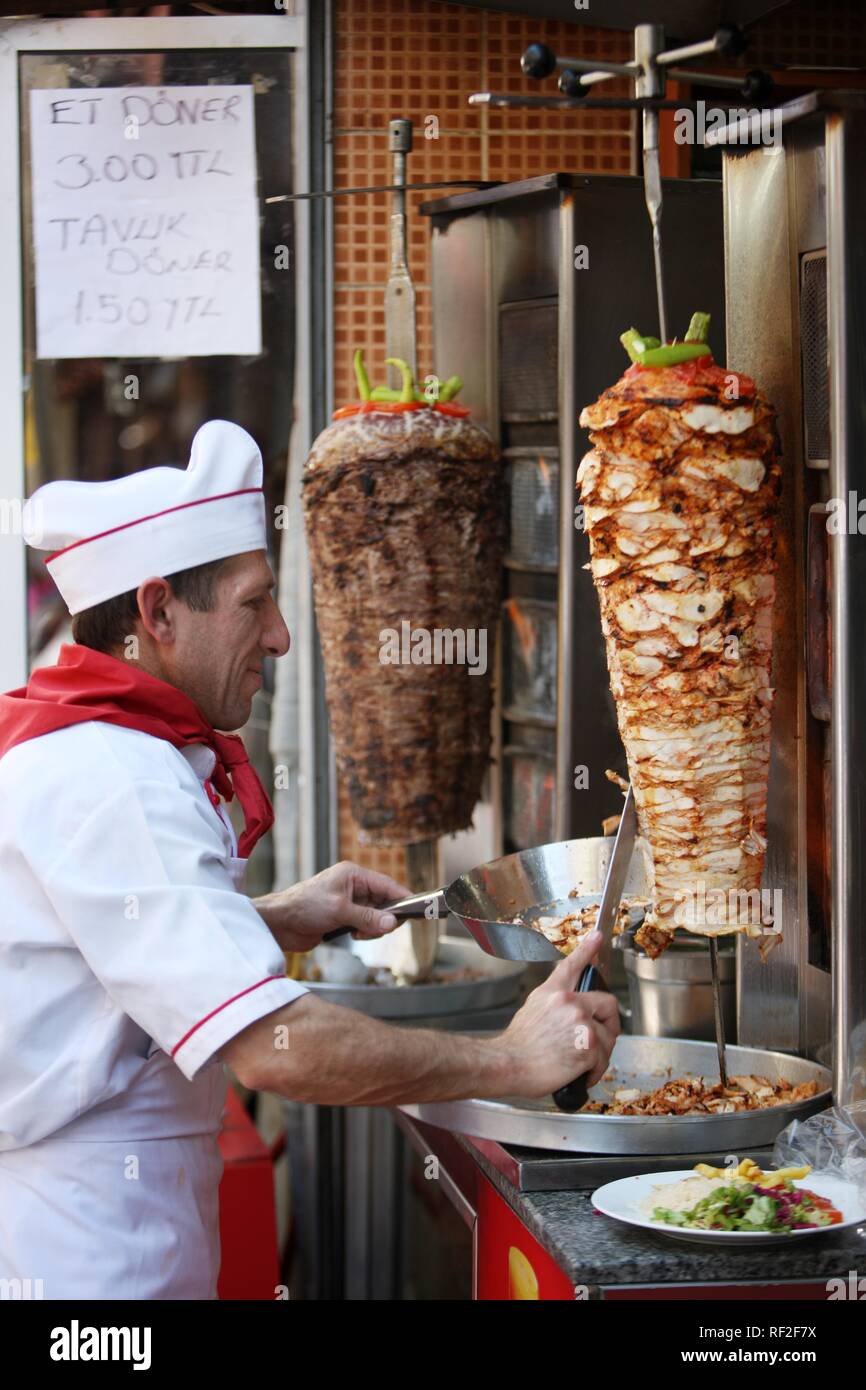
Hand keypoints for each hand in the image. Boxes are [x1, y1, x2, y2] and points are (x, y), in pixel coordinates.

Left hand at [255, 860, 409, 952]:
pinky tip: (353, 936)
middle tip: (382, 929)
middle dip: (385, 917)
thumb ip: (368, 917)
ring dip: (373, 927)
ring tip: (359, 934)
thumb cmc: (304, 907)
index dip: (402, 897)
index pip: (386, 884)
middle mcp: (353, 886)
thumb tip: (393, 923)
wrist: (279, 923)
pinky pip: (365, 924)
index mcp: (353, 875)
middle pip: (383, 901)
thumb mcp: (340, 911)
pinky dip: (364, 932)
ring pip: (375, 915)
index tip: (417, 909)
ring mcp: (348, 902)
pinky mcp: (343, 917)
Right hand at [496, 930, 619, 1099]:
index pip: (573, 965)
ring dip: (599, 1054)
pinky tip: (580, 1074)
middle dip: (609, 1023)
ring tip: (580, 1064)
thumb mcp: (532, 1011)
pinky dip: (595, 1070)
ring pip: (608, 1036)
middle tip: (600, 1039)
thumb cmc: (517, 1046)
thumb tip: (570, 1013)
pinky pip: (604, 1058)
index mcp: (553, 992)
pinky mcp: (589, 1045)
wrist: (507, 1064)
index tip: (598, 936)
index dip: (588, 949)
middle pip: (608, 1003)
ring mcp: (581, 1022)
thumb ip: (554, 1005)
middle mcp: (569, 1002)